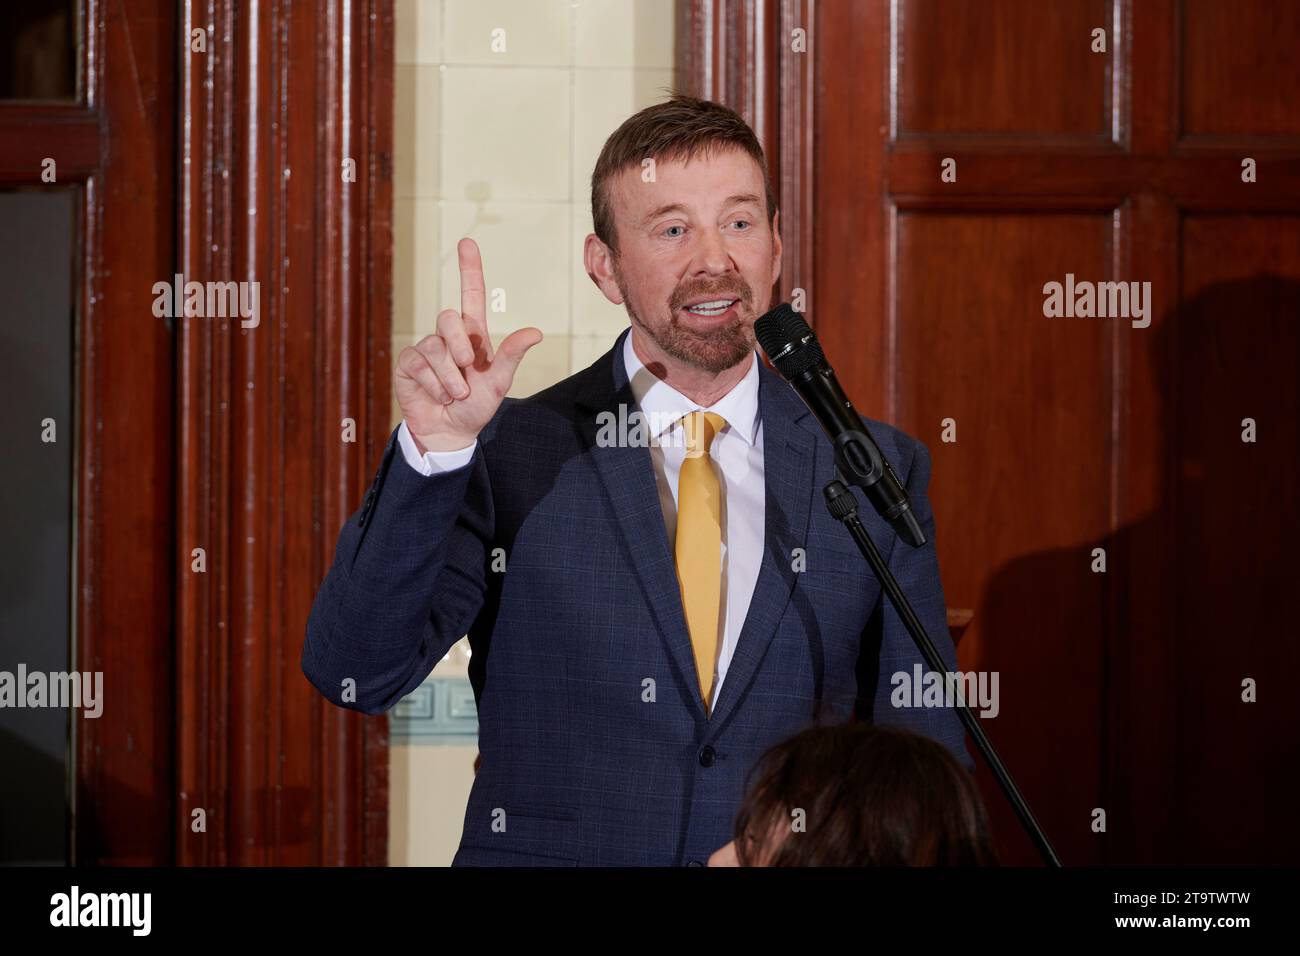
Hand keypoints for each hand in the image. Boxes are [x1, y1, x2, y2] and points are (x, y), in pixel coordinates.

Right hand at [396, 238, 541, 451]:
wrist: (451, 431)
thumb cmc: (476, 405)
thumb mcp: (499, 382)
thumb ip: (512, 355)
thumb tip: (536, 331)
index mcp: (473, 335)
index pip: (471, 294)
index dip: (469, 268)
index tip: (467, 242)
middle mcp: (448, 337)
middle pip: (448, 317)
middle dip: (459, 346)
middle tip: (468, 369)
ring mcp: (426, 349)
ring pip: (433, 346)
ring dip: (448, 376)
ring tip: (455, 394)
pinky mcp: (408, 364)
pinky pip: (417, 363)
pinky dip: (432, 383)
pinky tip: (437, 394)